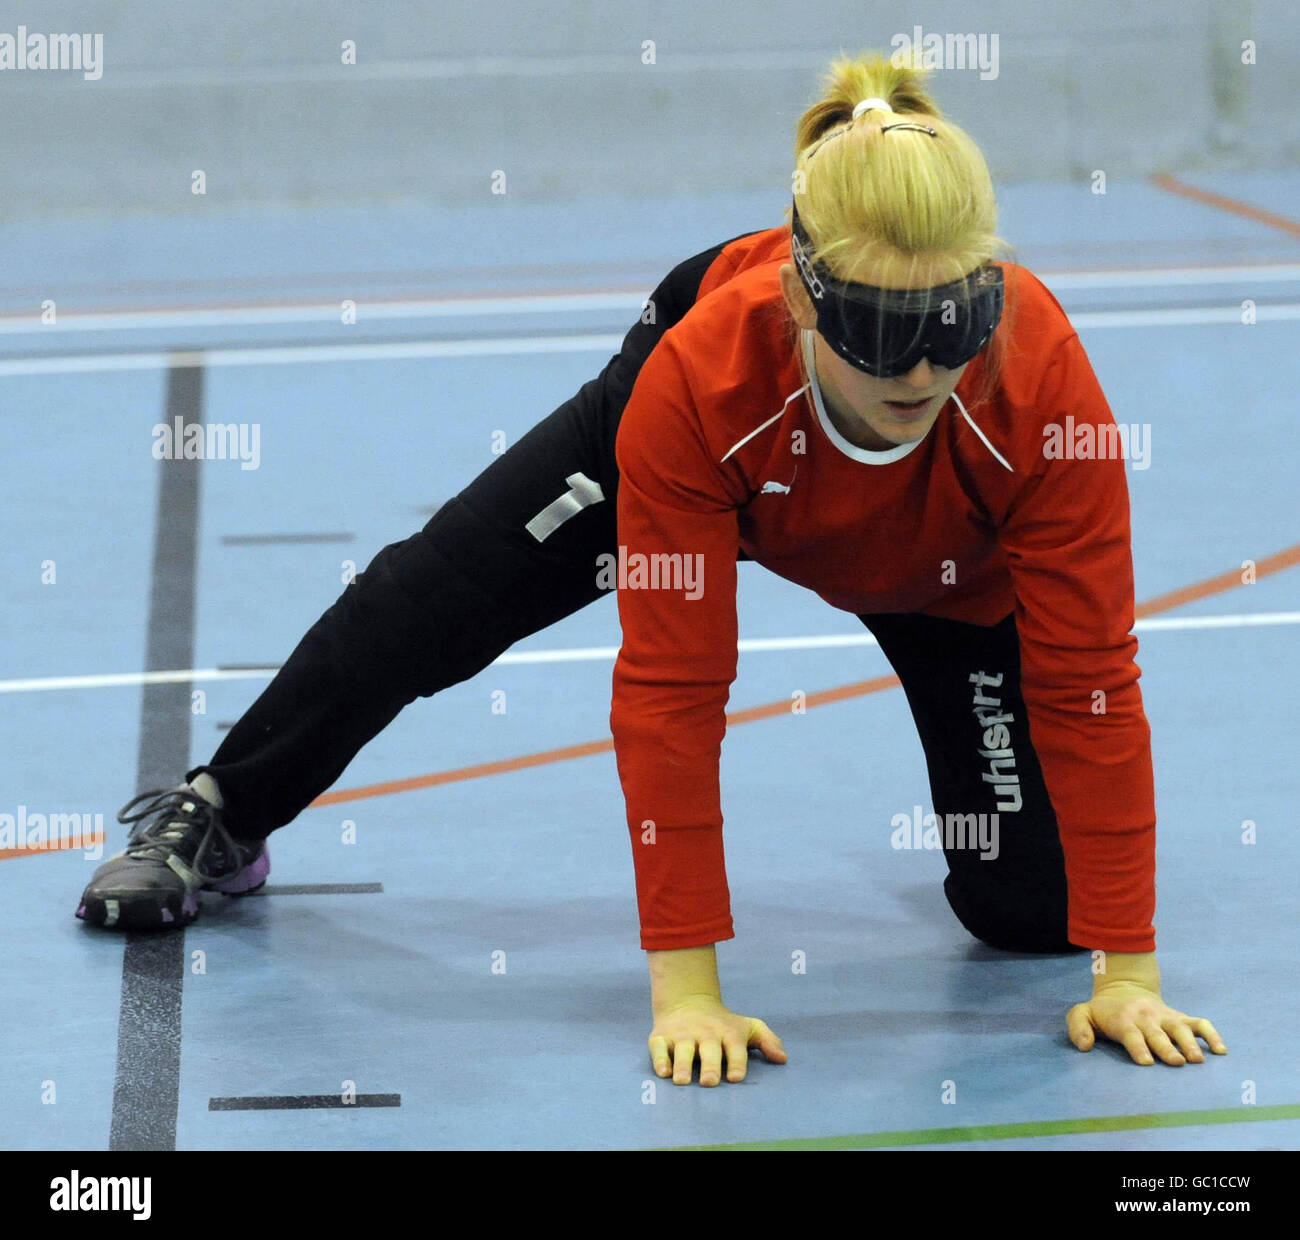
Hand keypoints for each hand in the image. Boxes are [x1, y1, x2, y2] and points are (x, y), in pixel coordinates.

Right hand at [648, 994, 786, 1085]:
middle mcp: (706, 1034)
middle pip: (708, 1050)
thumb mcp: (748, 1026)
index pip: (735, 1049)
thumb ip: (767, 1040)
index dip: (736, 1062)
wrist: (688, 1000)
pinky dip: (660, 1059)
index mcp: (728, 1033)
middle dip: (709, 1066)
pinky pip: (659, 1048)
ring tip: (682, 1081)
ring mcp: (682, 1034)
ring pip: (683, 1050)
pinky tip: (663, 1072)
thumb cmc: (723, 1023)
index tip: (736, 1078)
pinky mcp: (661, 1036)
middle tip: (709, 1082)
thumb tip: (783, 1058)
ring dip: (682, 1065)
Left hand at [1067, 981, 1226, 1064]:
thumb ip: (1077, 1027)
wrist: (1125, 987)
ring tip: (1198, 1060)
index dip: (1138, 1048)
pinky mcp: (1181, 1017)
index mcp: (1124, 1021)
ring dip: (1190, 1043)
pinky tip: (1221, 1050)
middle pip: (1159, 1035)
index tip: (1146, 1062)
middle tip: (1178, 1062)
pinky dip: (1212, 1035)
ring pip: (1181, 1028)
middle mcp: (1147, 1019)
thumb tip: (1084, 1047)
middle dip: (1167, 1048)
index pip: (1132, 1035)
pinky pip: (1200, 1023)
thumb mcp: (1082, 1013)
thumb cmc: (1103, 1011)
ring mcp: (1166, 1017)